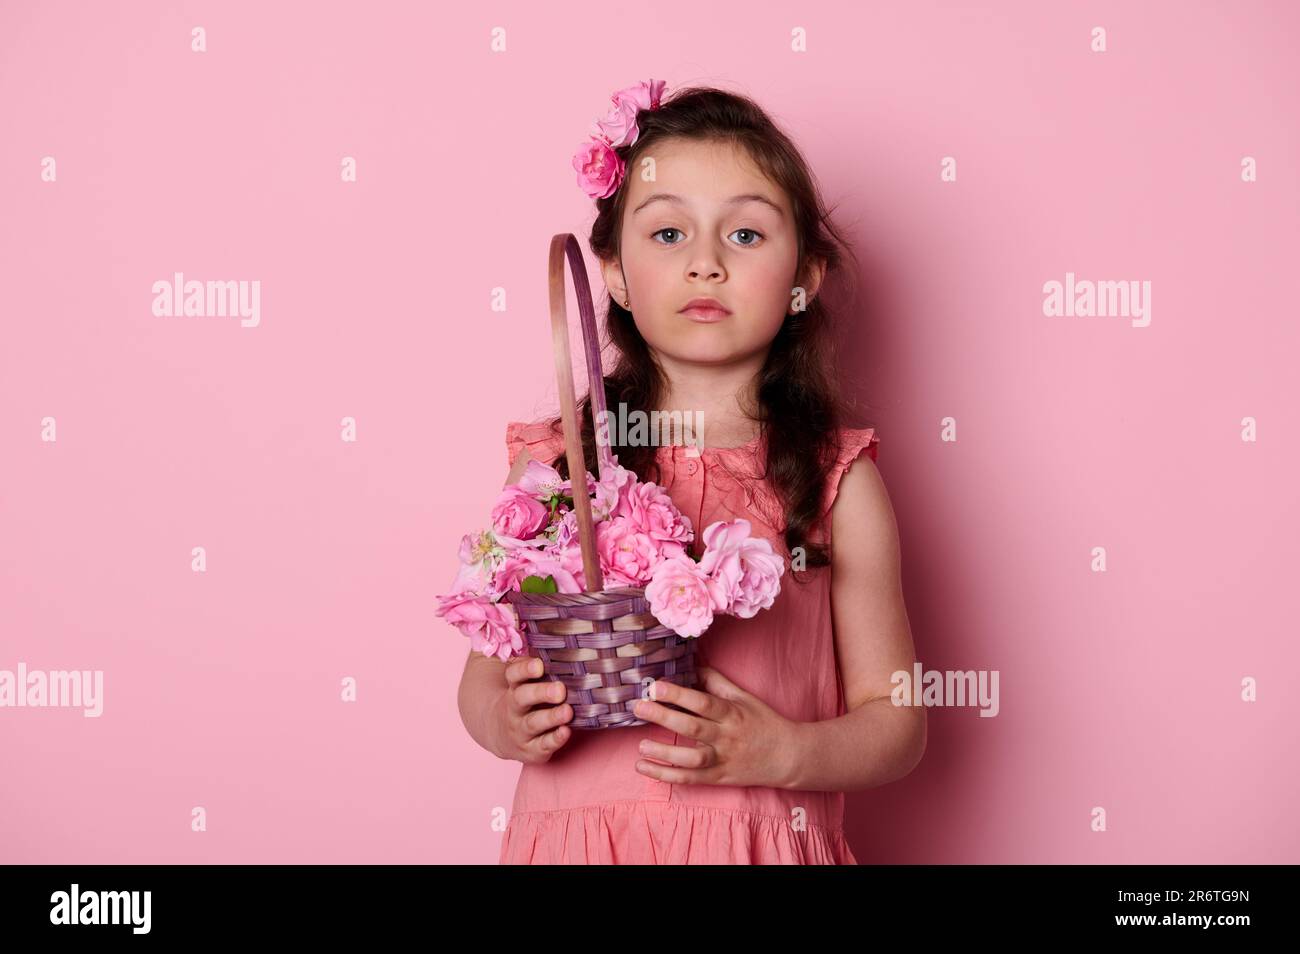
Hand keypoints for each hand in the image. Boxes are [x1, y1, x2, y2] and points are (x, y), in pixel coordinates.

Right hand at [491, 655, 573, 762]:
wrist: (501, 732)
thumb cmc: (523, 694)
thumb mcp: (521, 673)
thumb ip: (526, 646)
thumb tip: (529, 606)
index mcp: (513, 685)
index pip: (514, 674)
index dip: (525, 669)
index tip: (538, 665)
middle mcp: (514, 707)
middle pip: (523, 698)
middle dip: (541, 693)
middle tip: (560, 689)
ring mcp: (521, 730)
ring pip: (534, 723)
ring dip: (551, 717)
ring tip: (567, 711)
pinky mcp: (531, 749)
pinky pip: (542, 746)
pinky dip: (554, 740)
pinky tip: (566, 732)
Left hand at [632, 665, 801, 788]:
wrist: (788, 756)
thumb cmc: (763, 722)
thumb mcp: (744, 697)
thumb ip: (716, 682)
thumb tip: (691, 664)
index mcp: (731, 713)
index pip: (703, 702)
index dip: (678, 694)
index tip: (655, 686)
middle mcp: (726, 737)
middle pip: (692, 728)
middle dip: (663, 716)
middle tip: (639, 706)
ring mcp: (722, 760)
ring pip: (690, 759)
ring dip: (663, 753)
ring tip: (640, 745)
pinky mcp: (718, 778)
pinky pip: (689, 779)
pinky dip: (665, 775)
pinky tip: (644, 767)